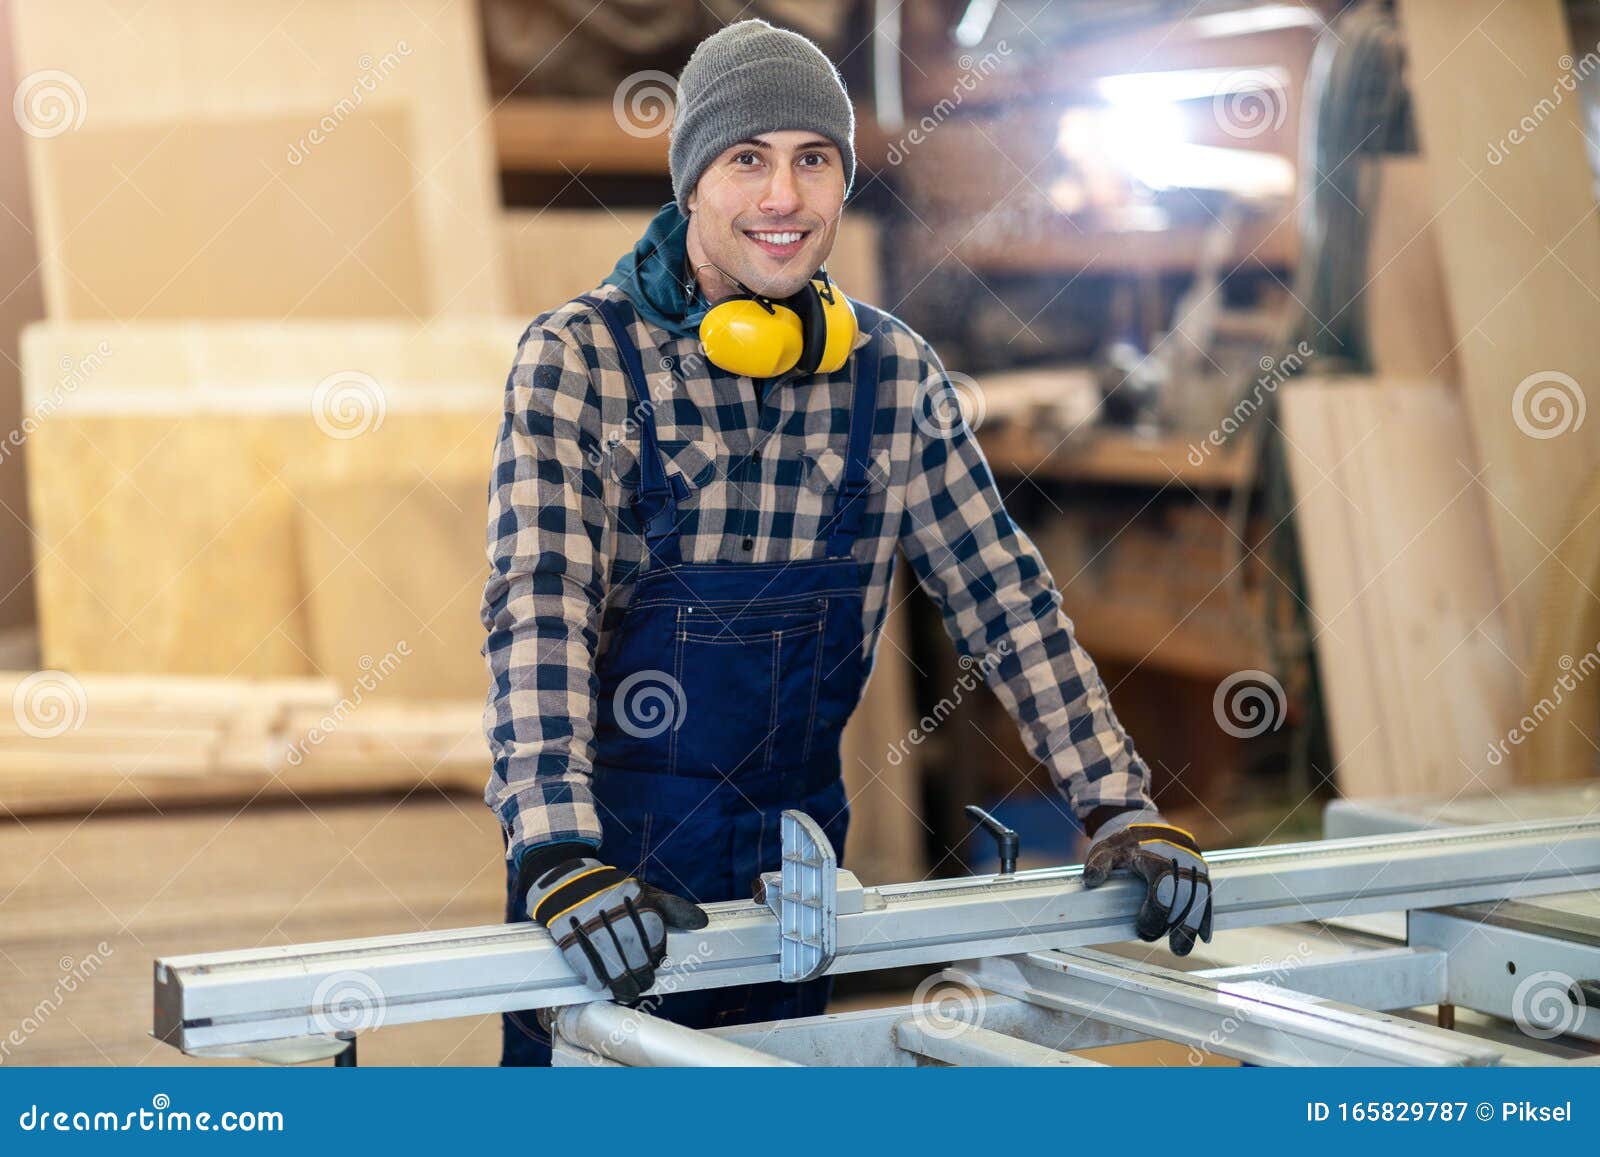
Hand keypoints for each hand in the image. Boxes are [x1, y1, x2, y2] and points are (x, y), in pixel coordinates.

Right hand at [521, 846, 708, 1003]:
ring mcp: (585, 913)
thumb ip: (671, 907)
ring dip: (616, 978)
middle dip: (638, 970)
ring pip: (606, 952)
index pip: (651, 928)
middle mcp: (611, 902)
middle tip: (642, 986)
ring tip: (624, 992)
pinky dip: (589, 972)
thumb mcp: (642, 890)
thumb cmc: (610, 889)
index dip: (655, 952)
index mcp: (633, 893)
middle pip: (629, 944)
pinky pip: (578, 953)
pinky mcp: (563, 924)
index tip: (656, 967)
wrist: (563, 874)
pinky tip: (597, 984)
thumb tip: (701, 921)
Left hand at [1081, 809, 1212, 956]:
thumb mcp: (1105, 850)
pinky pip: (1206, 893)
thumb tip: (1091, 880)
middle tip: (1173, 948)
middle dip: (1180, 923)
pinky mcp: (1199, 868)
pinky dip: (1206, 914)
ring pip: (1199, 894)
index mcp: (1154, 851)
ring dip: (1194, 923)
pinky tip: (1203, 936)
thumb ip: (1098, 864)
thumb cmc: (1121, 843)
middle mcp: (1178, 855)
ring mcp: (1191, 861)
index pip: (1161, 884)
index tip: (1143, 929)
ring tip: (1182, 948)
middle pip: (1185, 893)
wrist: (1143, 823)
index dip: (1155, 911)